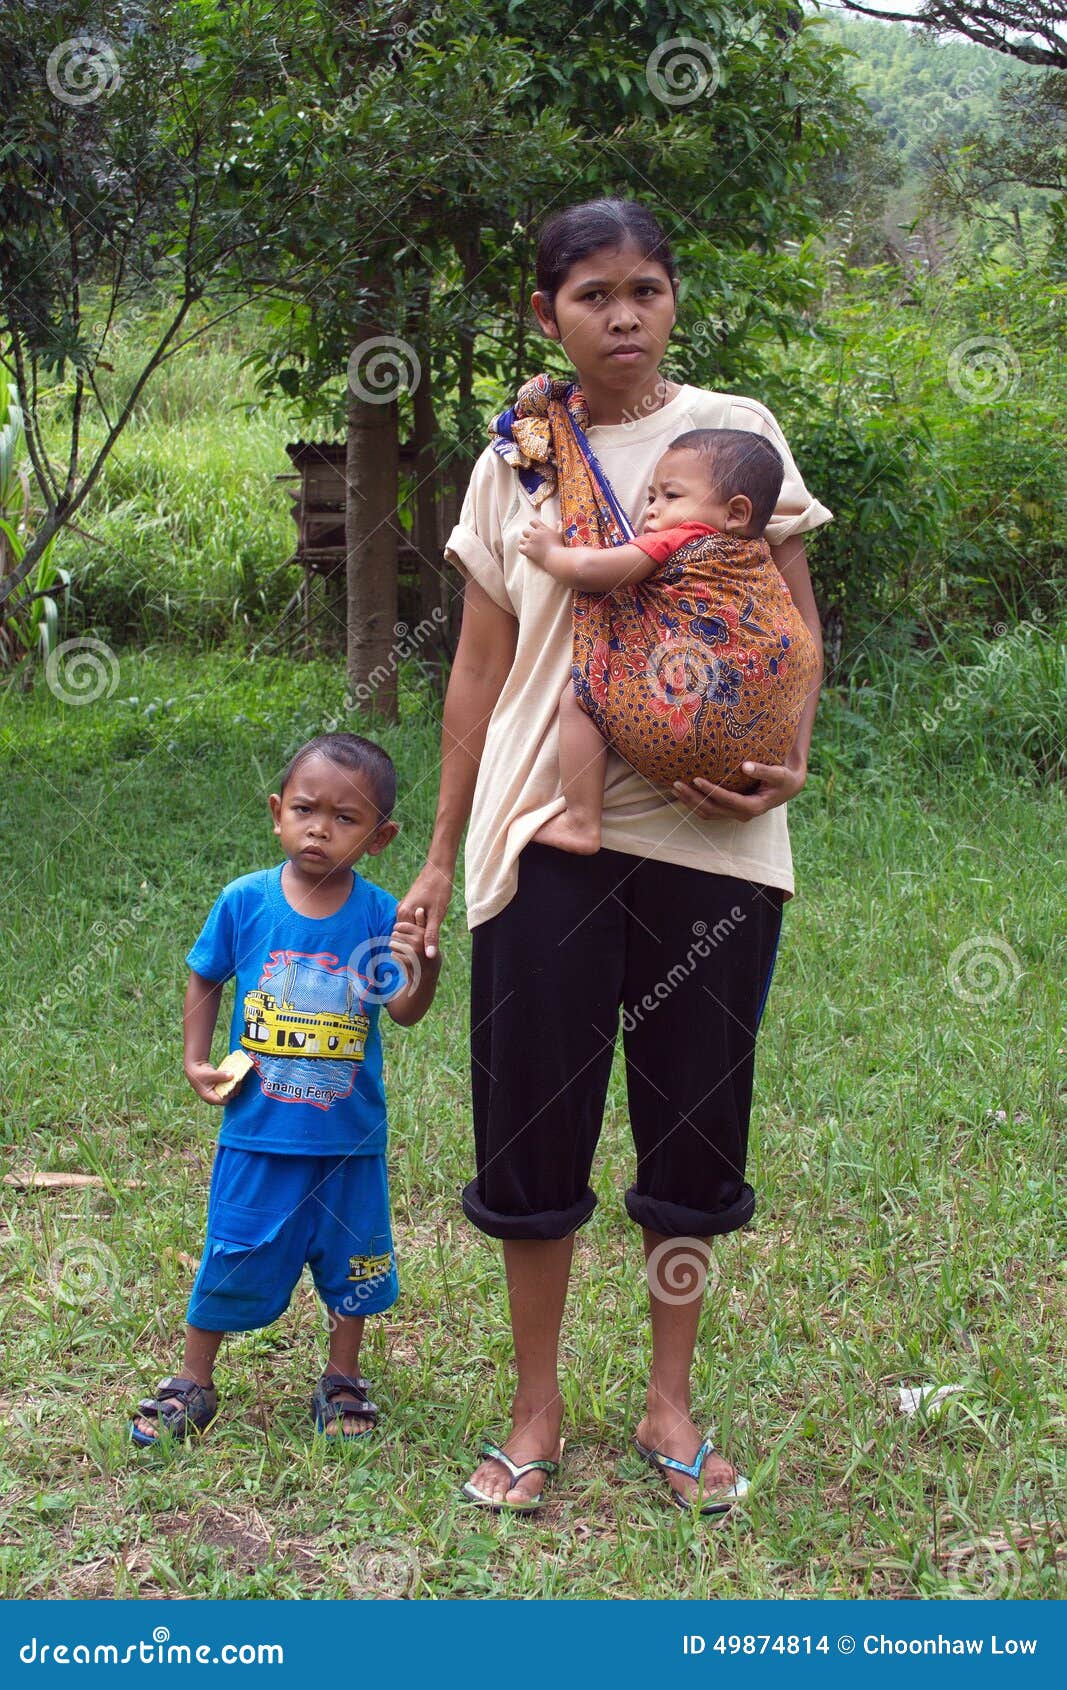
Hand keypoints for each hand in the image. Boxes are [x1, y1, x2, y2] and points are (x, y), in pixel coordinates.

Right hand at [184, 1060, 234, 1105]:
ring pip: (229, 1092)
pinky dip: (231, 1083)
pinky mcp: (219, 1088)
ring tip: (239, 1078)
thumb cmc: (200, 1073)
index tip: (234, 1085)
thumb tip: (232, 1075)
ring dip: (234, 1086)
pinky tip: (236, 1077)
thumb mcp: (210, 1074)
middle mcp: (214, 1097)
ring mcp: (217, 1093)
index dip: (230, 1094)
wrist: (194, 1069)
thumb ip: (221, 1076)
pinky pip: (227, 1087)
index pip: (224, 1101)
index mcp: (209, 1098)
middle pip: (228, 1097)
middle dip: (233, 1089)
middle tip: (239, 1081)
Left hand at [390, 906, 436, 981]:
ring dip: (395, 948)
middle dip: (396, 939)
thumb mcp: (427, 937)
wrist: (428, 974)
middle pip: (395, 934)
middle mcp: (419, 941)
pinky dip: (396, 957)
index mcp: (423, 933)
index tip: (400, 932)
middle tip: (404, 945)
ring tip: (403, 952)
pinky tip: (403, 959)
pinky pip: (393, 955)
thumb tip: (418, 909)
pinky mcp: (407, 962)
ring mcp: (413, 952)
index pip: (401, 925)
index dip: (398, 928)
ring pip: (392, 944)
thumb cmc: (426, 952)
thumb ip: (422, 923)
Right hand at [396, 861, 452, 958]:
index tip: (428, 950)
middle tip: (432, 942)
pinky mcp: (409, 904)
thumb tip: (429, 956)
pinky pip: (412, 921)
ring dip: (420, 933)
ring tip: (433, 933)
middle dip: (418, 941)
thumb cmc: (439, 890)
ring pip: (411, 928)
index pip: (405, 941)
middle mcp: (400, 911)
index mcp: (404, 913)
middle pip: (407, 935)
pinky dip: (421, 926)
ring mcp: (404, 907)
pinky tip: (431, 923)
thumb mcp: (437, 915)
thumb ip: (431, 936)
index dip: (417, 948)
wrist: (439, 869)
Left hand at [517, 517, 560, 567]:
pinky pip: (520, 548)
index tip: (535, 529)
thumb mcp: (561, 534)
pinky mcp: (527, 551)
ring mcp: (530, 542)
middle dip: (527, 535)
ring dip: (524, 542)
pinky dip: (522, 549)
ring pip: (521, 539)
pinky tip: (526, 551)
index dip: (533, 525)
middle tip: (531, 540)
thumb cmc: (560, 547)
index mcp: (542, 528)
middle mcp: (535, 534)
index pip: (533, 522)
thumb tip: (558, 521)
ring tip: (529, 546)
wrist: (556, 558)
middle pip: (525, 531)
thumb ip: (559, 526)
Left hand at [672, 755, 806, 821]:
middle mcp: (743, 814)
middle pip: (712, 809)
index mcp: (754, 806)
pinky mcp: (730, 811)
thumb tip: (745, 766)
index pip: (728, 800)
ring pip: (708, 813)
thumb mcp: (778, 773)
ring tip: (674, 788)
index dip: (712, 791)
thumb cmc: (783, 778)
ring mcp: (735, 814)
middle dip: (693, 798)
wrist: (788, 787)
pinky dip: (695, 803)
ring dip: (690, 802)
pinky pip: (709, 810)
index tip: (696, 779)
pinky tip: (683, 792)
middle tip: (676, 784)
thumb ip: (763, 770)